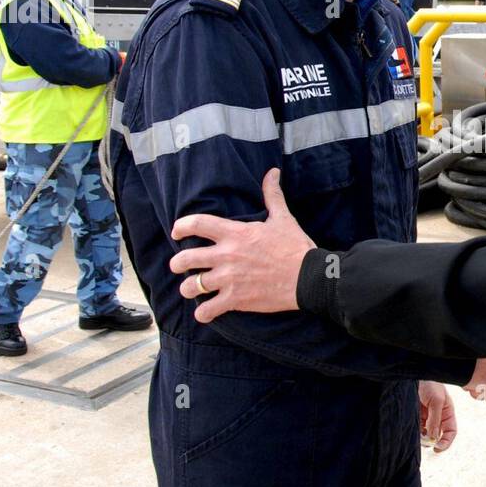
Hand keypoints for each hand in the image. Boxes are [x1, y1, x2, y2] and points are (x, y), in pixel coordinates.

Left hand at [169, 168, 315, 322]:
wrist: (309, 277)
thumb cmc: (295, 247)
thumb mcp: (283, 218)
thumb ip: (272, 195)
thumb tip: (272, 173)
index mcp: (235, 233)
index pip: (196, 223)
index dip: (181, 227)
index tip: (177, 233)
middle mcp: (227, 256)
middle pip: (185, 259)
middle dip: (177, 263)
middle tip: (179, 266)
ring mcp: (229, 279)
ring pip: (191, 286)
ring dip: (188, 288)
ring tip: (191, 289)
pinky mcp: (236, 299)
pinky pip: (208, 310)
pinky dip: (203, 313)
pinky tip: (206, 312)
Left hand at [418, 381, 456, 452]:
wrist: (414, 375)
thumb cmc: (430, 383)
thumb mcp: (436, 400)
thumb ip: (435, 419)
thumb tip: (434, 437)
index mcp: (447, 412)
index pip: (451, 431)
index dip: (446, 442)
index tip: (437, 448)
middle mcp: (438, 416)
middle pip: (438, 435)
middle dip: (432, 441)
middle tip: (425, 444)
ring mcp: (427, 416)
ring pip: (426, 433)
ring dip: (422, 437)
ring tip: (417, 436)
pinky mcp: (417, 415)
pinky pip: (417, 428)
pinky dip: (415, 432)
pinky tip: (411, 430)